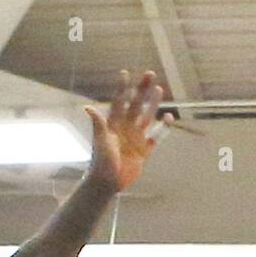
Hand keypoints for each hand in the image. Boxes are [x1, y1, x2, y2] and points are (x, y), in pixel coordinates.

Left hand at [83, 69, 169, 193]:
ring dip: (153, 104)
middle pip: (136, 105)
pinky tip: (168, 118)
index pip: (118, 102)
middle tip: (150, 74)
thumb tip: (87, 108)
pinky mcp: (143, 150)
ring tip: (159, 89)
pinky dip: (162, 128)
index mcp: (113, 125)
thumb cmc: (100, 163)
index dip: (122, 88)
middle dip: (142, 90)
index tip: (125, 73)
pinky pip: (155, 136)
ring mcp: (135, 138)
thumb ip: (98, 124)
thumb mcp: (100, 142)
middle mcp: (125, 129)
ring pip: (146, 116)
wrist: (107, 183)